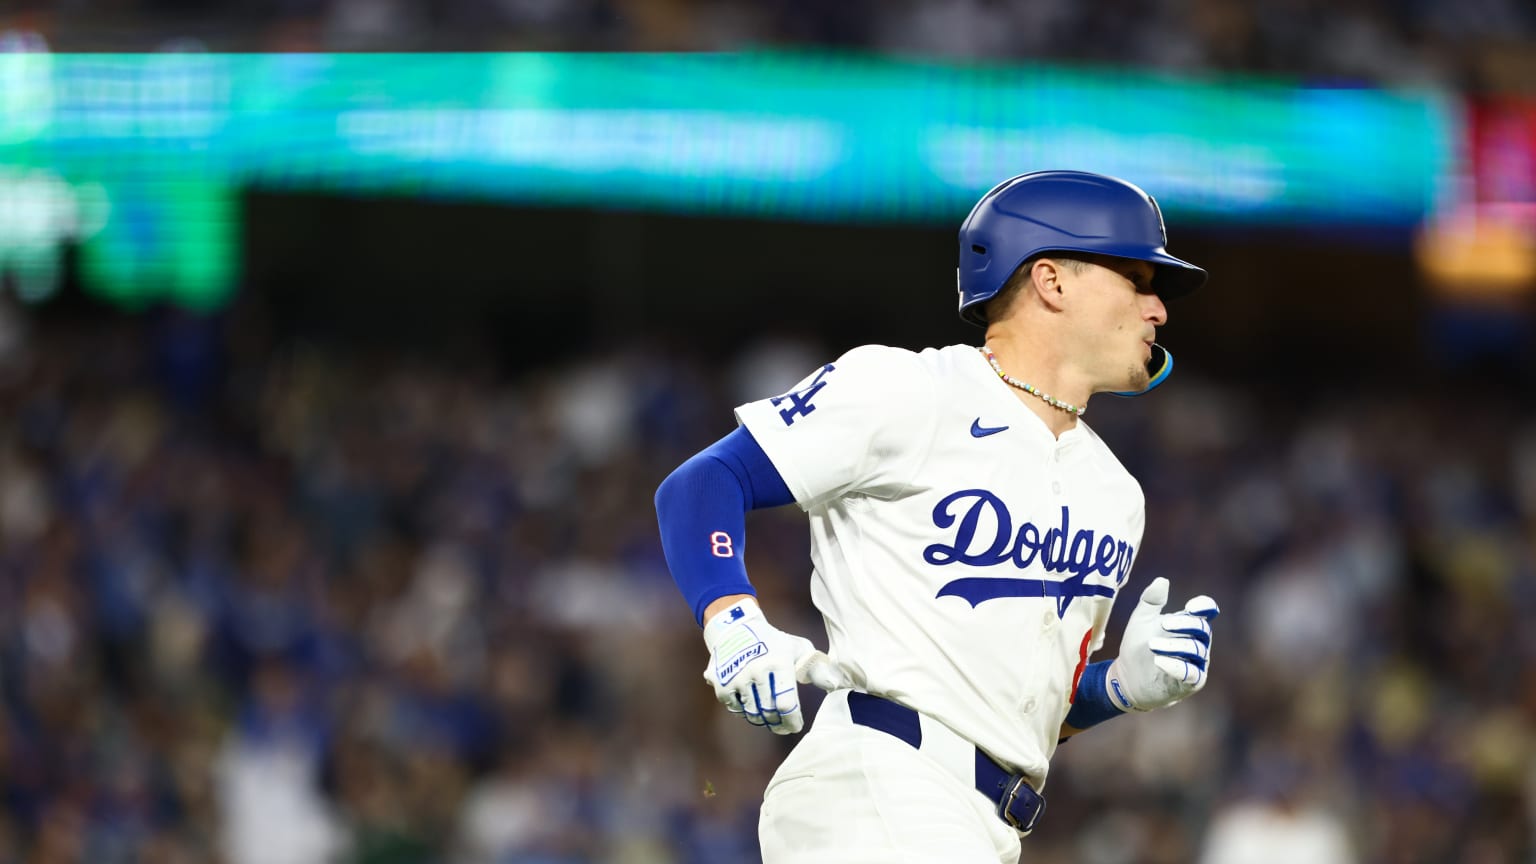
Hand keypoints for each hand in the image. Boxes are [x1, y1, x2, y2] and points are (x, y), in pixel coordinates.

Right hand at [701, 598, 848, 734]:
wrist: (734, 628)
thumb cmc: (773, 642)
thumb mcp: (799, 648)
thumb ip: (817, 668)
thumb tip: (833, 685)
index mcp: (778, 663)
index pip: (786, 704)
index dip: (792, 721)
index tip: (795, 726)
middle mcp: (756, 671)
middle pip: (769, 712)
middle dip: (778, 723)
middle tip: (783, 725)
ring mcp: (736, 678)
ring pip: (752, 713)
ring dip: (762, 719)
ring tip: (769, 715)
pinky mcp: (721, 683)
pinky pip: (735, 708)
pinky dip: (744, 711)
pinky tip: (751, 704)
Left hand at [1106, 577, 1218, 711]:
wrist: (1127, 677)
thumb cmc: (1138, 647)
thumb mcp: (1141, 620)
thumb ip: (1151, 601)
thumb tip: (1162, 580)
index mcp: (1187, 625)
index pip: (1207, 611)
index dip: (1205, 606)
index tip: (1191, 607)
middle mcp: (1197, 643)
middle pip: (1202, 629)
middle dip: (1184, 625)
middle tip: (1163, 624)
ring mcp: (1197, 663)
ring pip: (1196, 651)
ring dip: (1174, 646)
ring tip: (1152, 644)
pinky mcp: (1191, 683)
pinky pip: (1192, 674)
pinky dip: (1177, 667)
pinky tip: (1159, 661)